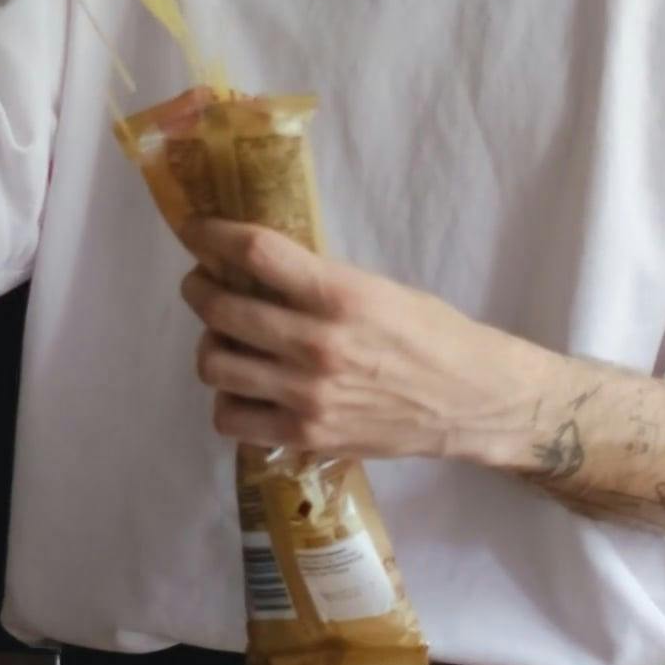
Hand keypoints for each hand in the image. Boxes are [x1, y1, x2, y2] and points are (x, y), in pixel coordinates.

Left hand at [177, 218, 542, 464]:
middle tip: (201, 284)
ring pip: (214, 364)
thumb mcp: (378, 289)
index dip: (211, 235)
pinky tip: (244, 388)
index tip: (195, 229)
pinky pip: (229, 419)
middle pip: (220, 309)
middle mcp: (317, 344)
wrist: (469, 401)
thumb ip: (319, 281)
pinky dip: (227, 400)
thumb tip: (255, 266)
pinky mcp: (306, 435)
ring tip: (224, 339)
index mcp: (341, 295)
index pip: (256, 252)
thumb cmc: (429, 335)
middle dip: (197, 288)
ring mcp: (307, 395)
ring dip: (209, 344)